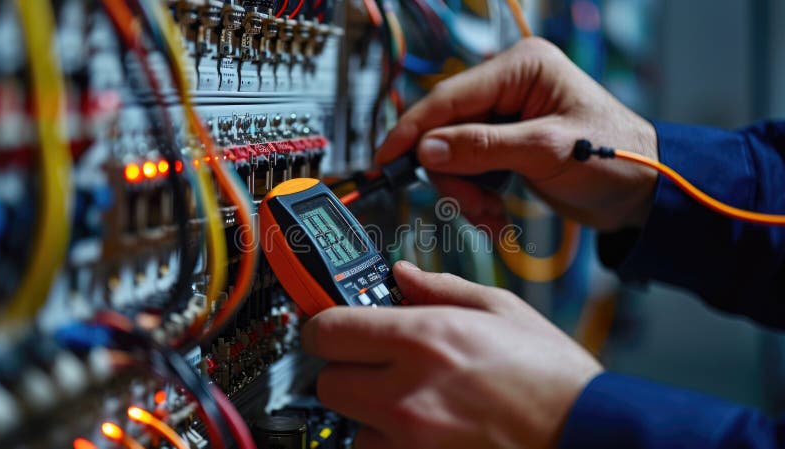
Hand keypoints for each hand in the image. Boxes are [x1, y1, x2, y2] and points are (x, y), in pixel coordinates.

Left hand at [301, 261, 602, 448]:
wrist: (587, 434)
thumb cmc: (553, 377)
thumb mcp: (502, 309)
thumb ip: (441, 288)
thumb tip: (403, 276)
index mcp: (425, 339)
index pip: (327, 330)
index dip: (325, 324)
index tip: (333, 323)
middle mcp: (408, 392)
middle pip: (328, 380)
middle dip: (346, 367)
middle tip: (375, 359)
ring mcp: (411, 440)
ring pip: (350, 422)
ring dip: (368, 408)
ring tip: (410, 397)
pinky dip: (389, 440)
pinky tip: (422, 426)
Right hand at [376, 37, 657, 230]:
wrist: (646, 195)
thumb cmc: (617, 160)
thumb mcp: (547, 152)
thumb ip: (482, 148)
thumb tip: (426, 149)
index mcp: (522, 68)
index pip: (450, 97)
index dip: (413, 130)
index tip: (385, 160)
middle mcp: (510, 87)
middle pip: (447, 129)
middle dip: (452, 174)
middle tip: (471, 206)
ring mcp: (508, 117)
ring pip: (454, 154)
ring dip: (465, 191)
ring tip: (490, 217)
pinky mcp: (508, 144)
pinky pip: (472, 169)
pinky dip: (477, 196)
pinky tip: (495, 215)